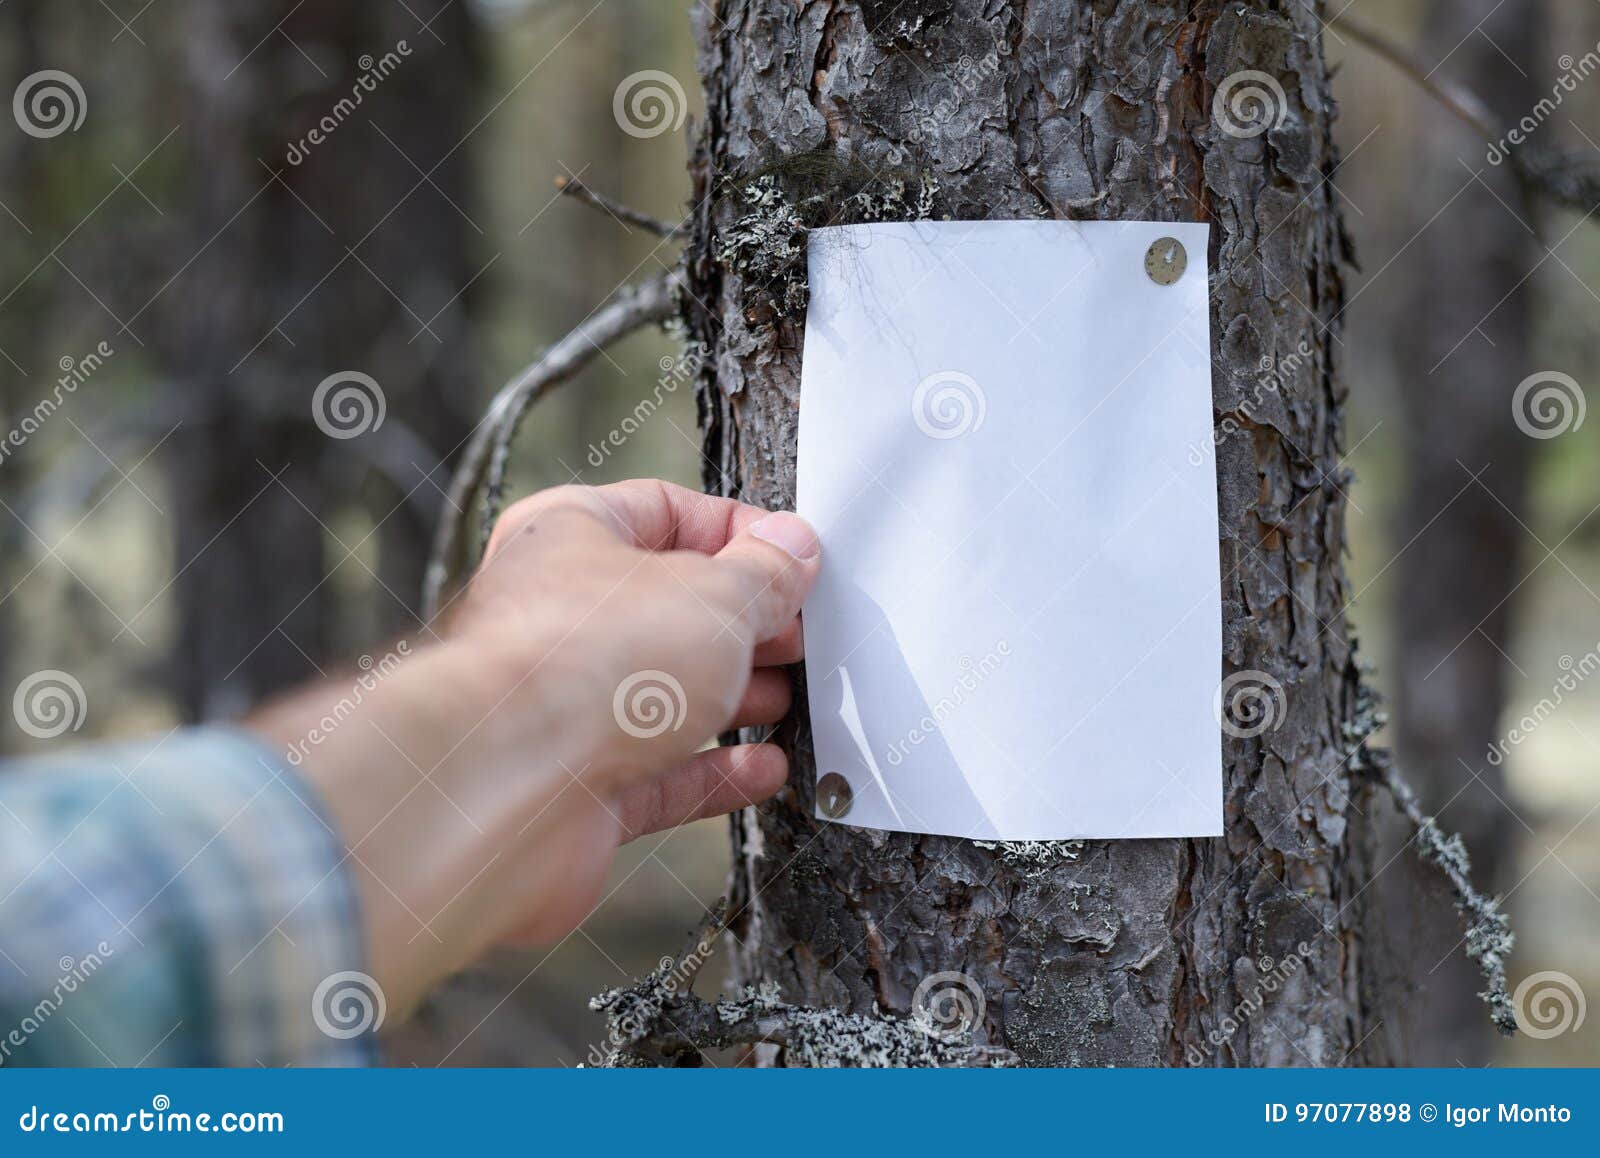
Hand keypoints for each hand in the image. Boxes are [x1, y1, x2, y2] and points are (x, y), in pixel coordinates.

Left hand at [248, 480, 820, 1014]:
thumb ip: (763, 573)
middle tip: (796, 630)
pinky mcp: (577, 786)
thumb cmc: (579, 664)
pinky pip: (660, 773)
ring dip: (732, 697)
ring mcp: (564, 707)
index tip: (791, 558)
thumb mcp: (713, 595)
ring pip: (662, 694)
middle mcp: (556, 617)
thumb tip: (790, 551)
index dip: (737, 532)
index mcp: (569, 536)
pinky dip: (714, 770)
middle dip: (742, 622)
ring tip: (788, 693)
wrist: (508, 788)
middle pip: (666, 607)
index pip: (665, 511)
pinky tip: (761, 766)